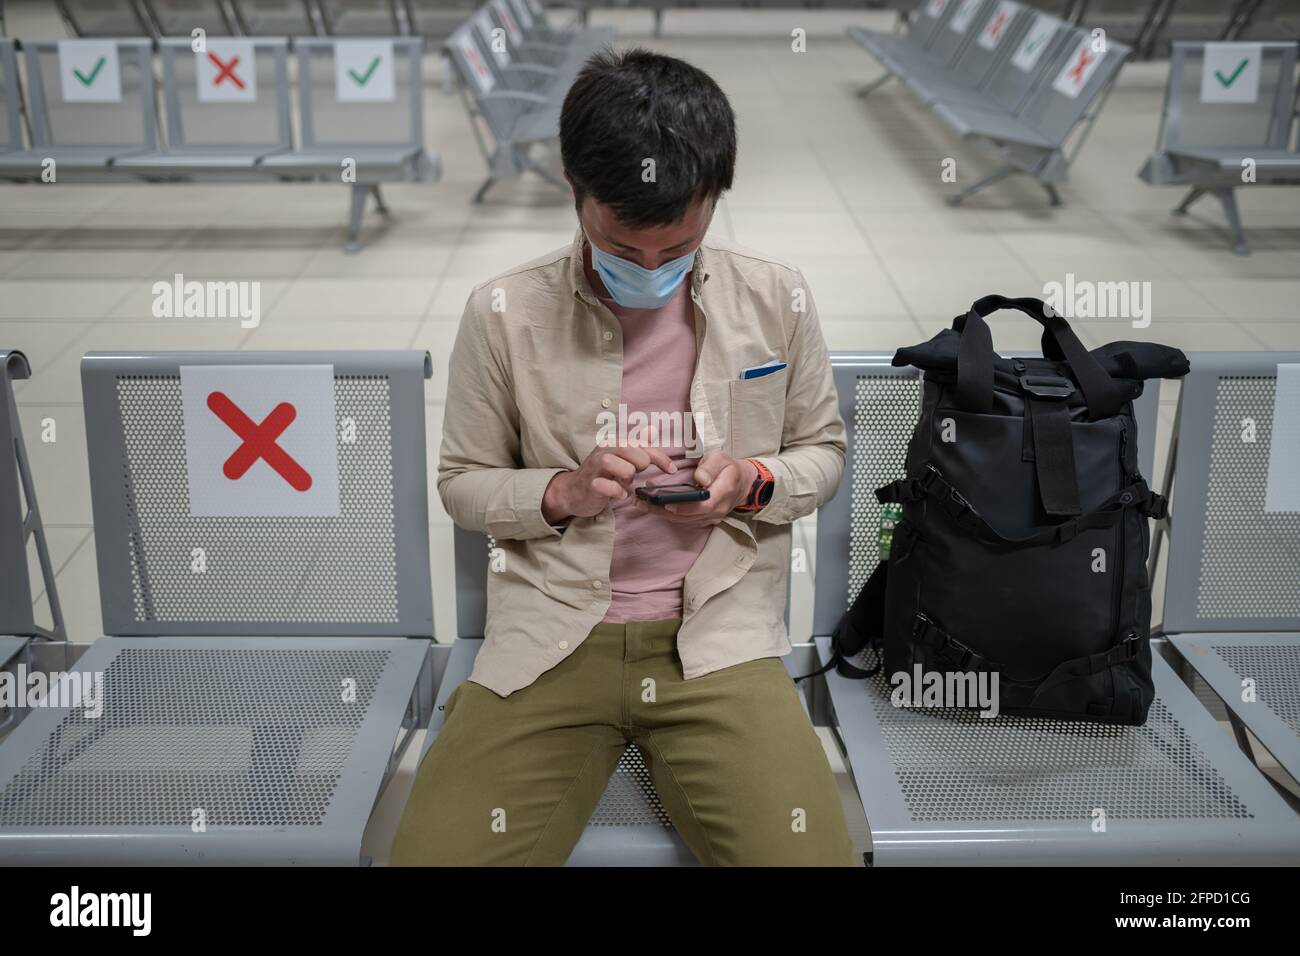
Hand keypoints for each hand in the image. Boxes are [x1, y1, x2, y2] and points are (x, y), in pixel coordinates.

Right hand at [542, 429, 676, 521]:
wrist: (573, 491)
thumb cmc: (600, 474)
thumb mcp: (619, 457)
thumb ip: (637, 445)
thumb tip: (652, 430)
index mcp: (613, 443)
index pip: (643, 446)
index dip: (661, 458)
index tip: (672, 470)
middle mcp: (604, 450)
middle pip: (636, 454)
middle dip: (640, 467)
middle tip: (632, 474)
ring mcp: (596, 467)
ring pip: (625, 469)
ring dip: (628, 478)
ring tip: (623, 483)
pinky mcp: (591, 484)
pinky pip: (610, 486)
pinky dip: (617, 492)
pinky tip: (618, 494)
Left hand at [633, 452, 757, 527]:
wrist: (742, 483)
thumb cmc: (728, 468)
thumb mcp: (721, 459)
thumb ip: (710, 467)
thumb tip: (700, 479)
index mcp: (724, 491)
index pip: (703, 505)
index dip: (684, 506)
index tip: (665, 502)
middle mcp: (718, 509)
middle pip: (690, 515)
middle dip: (665, 511)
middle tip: (643, 503)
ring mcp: (712, 517)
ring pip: (685, 520)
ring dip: (663, 514)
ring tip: (643, 504)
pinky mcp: (705, 519)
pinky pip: (686, 520)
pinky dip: (669, 515)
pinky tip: (653, 507)